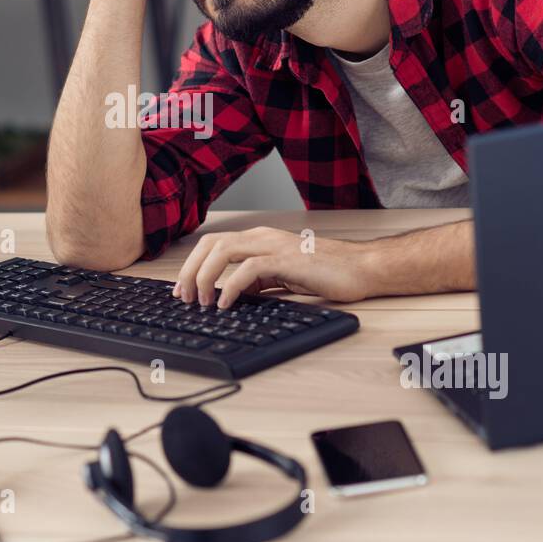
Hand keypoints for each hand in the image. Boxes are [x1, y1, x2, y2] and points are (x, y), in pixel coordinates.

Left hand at [173, 226, 378, 308]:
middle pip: (211, 244)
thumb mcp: (281, 276)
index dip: (191, 265)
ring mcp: (274, 246)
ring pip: (223, 250)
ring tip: (202, 302)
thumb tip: (231, 295)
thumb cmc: (326, 272)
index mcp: (259, 239)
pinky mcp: (287, 260)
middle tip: (183, 298)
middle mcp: (262, 237)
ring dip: (205, 277)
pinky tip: (226, 303)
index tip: (181, 290)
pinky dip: (231, 285)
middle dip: (190, 270)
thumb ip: (257, 282)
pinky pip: (249, 269)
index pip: (213, 244)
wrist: (361, 268)